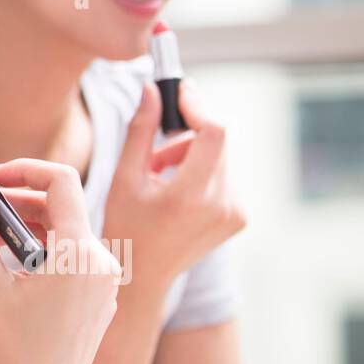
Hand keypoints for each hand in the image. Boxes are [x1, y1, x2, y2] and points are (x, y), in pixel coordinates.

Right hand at [0, 160, 120, 363]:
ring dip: (30, 225)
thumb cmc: (6, 352)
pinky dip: (45, 250)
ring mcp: (106, 285)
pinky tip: (13, 270)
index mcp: (80, 256)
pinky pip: (75, 258)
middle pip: (65, 205)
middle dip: (20, 199)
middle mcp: (103, 265)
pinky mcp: (101, 301)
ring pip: (69, 231)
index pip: (62, 180)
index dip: (23, 167)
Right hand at [100, 80, 245, 291]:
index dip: (198, 106)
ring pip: (220, 157)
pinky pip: (224, 175)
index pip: (213, 133)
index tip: (180, 92)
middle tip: (156, 150)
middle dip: (187, 134)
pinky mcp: (239, 216)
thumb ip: (141, 130)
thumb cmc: (126, 225)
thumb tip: (152, 89)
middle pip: (216, 142)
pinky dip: (202, 172)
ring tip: (161, 175)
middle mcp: (220, 205)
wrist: (144, 274)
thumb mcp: (124, 177)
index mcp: (189, 197)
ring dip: (193, 154)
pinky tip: (178, 191)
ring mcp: (235, 213)